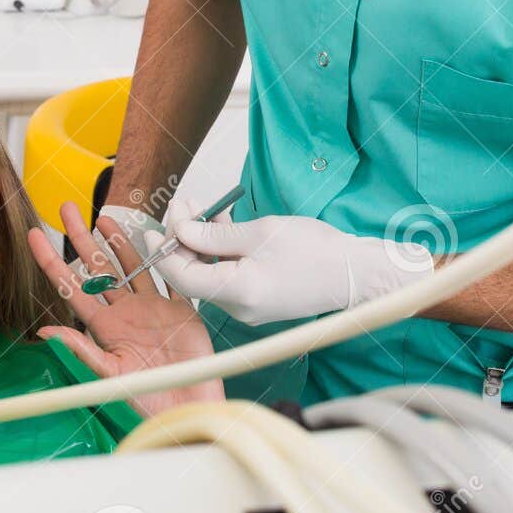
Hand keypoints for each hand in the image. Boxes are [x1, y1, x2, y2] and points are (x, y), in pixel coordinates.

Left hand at [28, 202, 218, 416]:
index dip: (52, 260)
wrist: (189, 407)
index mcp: (104, 327)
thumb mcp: (109, 376)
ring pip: (130, 266)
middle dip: (80, 237)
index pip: (71, 286)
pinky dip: (161, 256)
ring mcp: (151, 308)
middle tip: (66, 208)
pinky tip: (152, 237)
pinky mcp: (179, 309)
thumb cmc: (149, 400)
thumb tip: (43, 333)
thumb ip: (81, 350)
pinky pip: (167, 276)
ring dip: (116, 242)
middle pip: (97, 267)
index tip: (35, 236)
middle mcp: (124, 313)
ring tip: (101, 216)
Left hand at [148, 203, 434, 324]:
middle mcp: (238, 308)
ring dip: (199, 243)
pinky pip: (226, 277)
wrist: (355, 273)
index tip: (157, 226)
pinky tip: (220, 225)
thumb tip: (180, 231)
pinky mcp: (257, 301)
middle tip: (182, 204)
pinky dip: (218, 253)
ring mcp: (247, 307)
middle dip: (182, 240)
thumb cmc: (316, 251)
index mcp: (238, 292)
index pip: (182, 277)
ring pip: (209, 274)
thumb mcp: (259, 233)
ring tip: (200, 207)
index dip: (165, 251)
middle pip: (193, 276)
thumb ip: (214, 235)